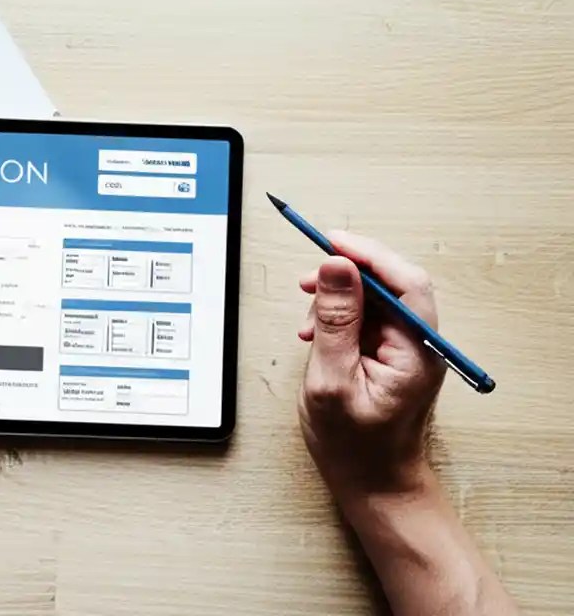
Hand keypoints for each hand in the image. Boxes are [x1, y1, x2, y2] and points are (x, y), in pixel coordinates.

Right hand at [296, 232, 445, 507]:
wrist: (375, 486)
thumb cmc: (356, 447)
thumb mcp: (332, 380)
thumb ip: (334, 321)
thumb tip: (335, 268)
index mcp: (417, 351)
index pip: (403, 282)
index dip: (367, 254)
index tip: (330, 241)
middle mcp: (420, 345)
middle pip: (391, 284)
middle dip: (348, 274)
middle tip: (309, 278)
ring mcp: (408, 350)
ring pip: (377, 299)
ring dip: (339, 298)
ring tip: (308, 316)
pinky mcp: (392, 355)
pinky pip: (369, 319)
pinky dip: (340, 318)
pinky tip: (316, 333)